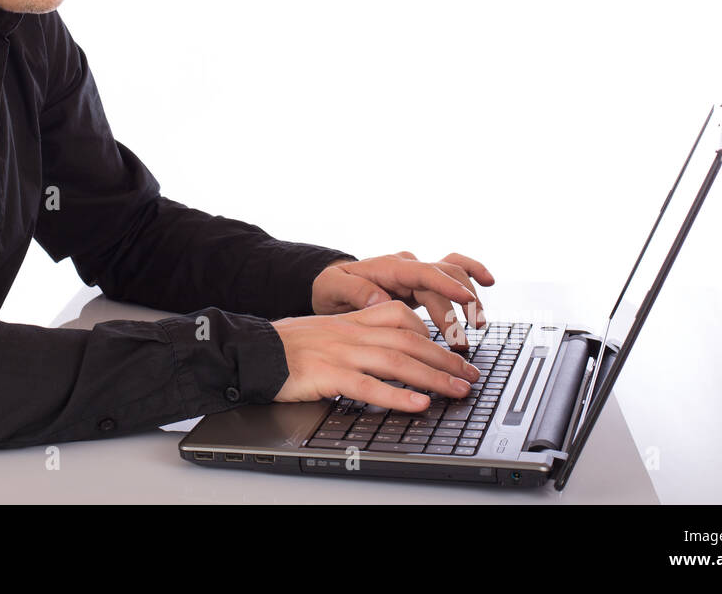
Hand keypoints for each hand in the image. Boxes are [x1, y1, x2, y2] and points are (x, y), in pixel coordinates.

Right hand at [272, 300, 481, 411]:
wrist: (251, 350)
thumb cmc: (284, 346)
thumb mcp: (323, 331)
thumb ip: (352, 335)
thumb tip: (380, 350)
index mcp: (351, 321)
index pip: (400, 316)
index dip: (430, 332)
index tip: (450, 349)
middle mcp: (351, 332)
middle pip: (410, 340)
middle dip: (445, 358)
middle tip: (471, 375)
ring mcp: (341, 352)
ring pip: (398, 360)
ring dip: (434, 376)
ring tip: (459, 390)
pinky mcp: (328, 374)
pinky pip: (369, 386)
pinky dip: (397, 396)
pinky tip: (418, 404)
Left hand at [310, 250, 494, 346]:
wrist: (331, 285)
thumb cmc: (331, 289)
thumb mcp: (332, 290)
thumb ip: (355, 293)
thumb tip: (380, 299)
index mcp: (387, 267)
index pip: (423, 272)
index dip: (447, 286)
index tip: (466, 301)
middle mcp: (406, 266)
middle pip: (443, 280)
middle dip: (457, 311)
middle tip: (460, 342)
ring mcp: (416, 272)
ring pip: (453, 276)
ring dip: (468, 301)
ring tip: (475, 328)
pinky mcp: (422, 282)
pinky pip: (451, 271)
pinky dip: (472, 273)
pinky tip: (488, 283)